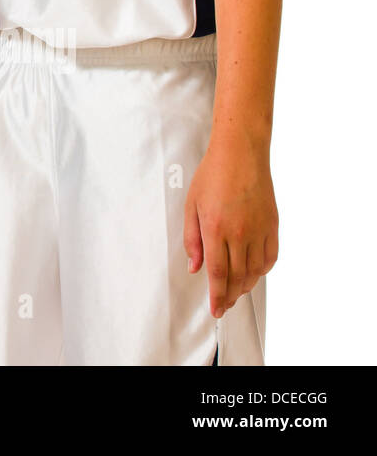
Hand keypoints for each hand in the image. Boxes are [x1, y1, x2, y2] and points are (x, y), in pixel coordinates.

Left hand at [184, 134, 278, 318]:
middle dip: (230, 296)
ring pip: (255, 271)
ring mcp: (259, 231)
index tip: (216, 309)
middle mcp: (239, 234)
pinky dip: (262, 270)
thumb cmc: (212, 175)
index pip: (218, 273)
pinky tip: (254, 273)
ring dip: (245, 286)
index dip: (217, 295)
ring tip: (236, 292)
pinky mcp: (273, 226)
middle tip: (224, 305)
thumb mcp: (191, 205)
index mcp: (215, 229)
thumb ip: (192, 239)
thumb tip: (195, 268)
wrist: (241, 154)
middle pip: (237, 277)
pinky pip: (270, 257)